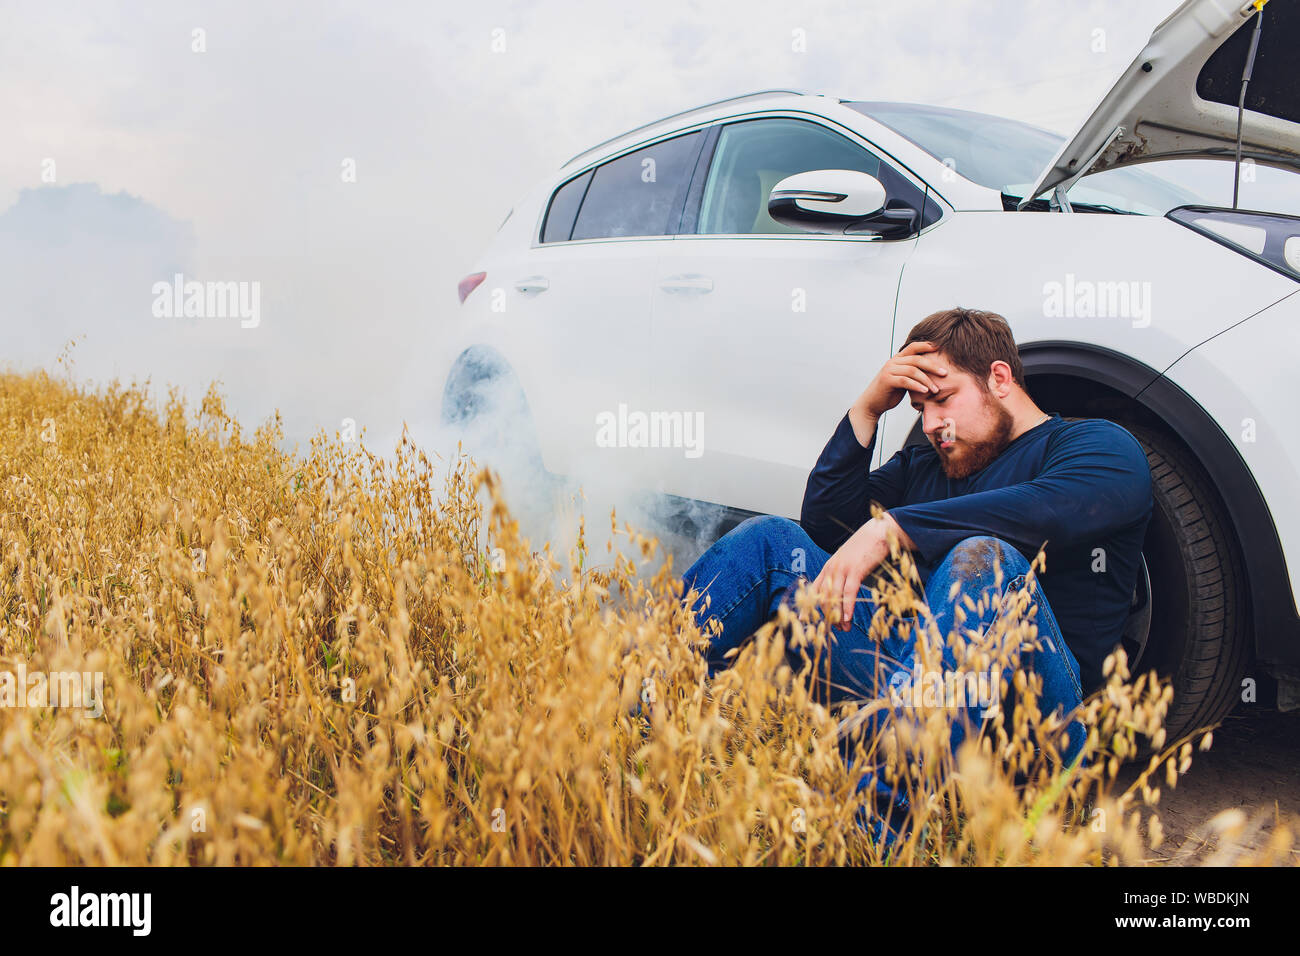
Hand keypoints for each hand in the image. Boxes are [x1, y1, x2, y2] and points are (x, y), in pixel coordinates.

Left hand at [810, 517, 892, 631]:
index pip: (814, 589)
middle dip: (826, 615)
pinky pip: (849, 592)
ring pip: (835, 597)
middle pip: (824, 596)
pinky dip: (847, 606)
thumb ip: (842, 574)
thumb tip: (842, 591)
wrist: (878, 533)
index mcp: (829, 567)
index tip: (803, 618)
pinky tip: (847, 618)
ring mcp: (843, 569)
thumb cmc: (865, 548)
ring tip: (843, 629)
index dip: (809, 605)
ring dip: (839, 615)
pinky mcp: (855, 570)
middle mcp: (832, 568)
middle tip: (831, 629)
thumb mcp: (848, 561)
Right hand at [848, 341, 949, 445]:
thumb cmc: (890, 392)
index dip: (926, 345)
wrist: (872, 403)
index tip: (940, 348)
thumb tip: (932, 371)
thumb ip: (912, 373)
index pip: (913, 347)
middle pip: (916, 359)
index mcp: (897, 359)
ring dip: (926, 380)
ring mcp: (889, 370)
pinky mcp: (887, 380)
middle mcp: (893, 362)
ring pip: (912, 370)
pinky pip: (905, 381)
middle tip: (945, 373)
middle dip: (932, 366)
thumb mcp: (903, 379)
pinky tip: (925, 391)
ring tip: (936, 389)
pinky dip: (917, 385)